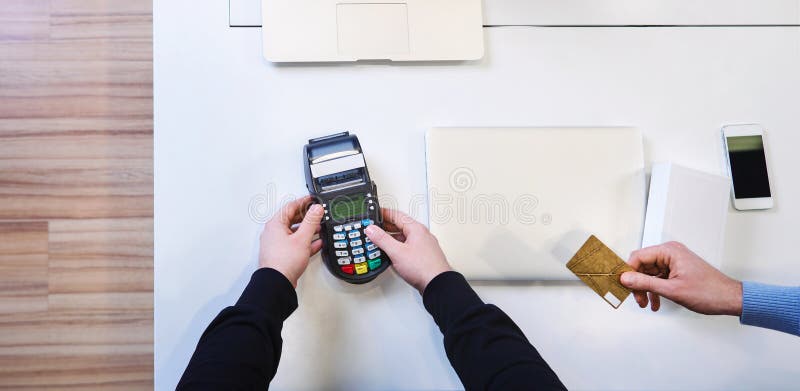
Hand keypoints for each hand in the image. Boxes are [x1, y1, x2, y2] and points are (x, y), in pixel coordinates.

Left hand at [259, 196, 323, 286]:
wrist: (277, 282)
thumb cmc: (283, 261)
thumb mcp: (302, 238)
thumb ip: (311, 221)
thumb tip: (316, 209)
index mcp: (275, 224)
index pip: (290, 207)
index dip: (303, 202)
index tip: (312, 199)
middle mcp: (274, 233)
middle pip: (292, 219)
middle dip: (307, 217)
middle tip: (317, 213)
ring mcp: (277, 244)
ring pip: (294, 232)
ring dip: (307, 230)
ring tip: (319, 228)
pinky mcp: (282, 255)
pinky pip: (295, 244)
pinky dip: (306, 242)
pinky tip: (316, 244)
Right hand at [364, 209, 451, 292]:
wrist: (438, 284)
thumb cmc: (424, 267)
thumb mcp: (397, 252)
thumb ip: (382, 239)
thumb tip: (372, 230)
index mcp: (416, 229)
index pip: (397, 215)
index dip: (384, 213)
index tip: (374, 213)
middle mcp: (422, 235)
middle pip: (401, 226)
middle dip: (386, 226)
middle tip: (375, 226)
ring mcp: (423, 246)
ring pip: (404, 237)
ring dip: (391, 238)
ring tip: (380, 239)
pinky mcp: (423, 256)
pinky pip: (407, 247)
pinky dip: (398, 247)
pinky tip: (392, 253)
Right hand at [620, 241, 742, 314]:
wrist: (730, 299)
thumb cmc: (709, 292)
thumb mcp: (671, 290)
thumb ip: (645, 283)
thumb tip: (626, 278)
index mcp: (669, 251)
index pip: (638, 257)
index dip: (628, 272)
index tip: (622, 285)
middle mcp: (671, 253)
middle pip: (642, 266)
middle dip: (638, 284)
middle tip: (637, 298)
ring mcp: (674, 262)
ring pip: (649, 274)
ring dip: (646, 290)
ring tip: (646, 303)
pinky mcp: (677, 271)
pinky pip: (659, 279)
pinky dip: (656, 291)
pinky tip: (656, 303)